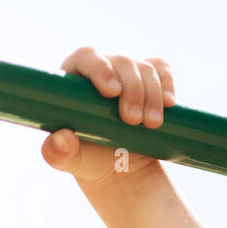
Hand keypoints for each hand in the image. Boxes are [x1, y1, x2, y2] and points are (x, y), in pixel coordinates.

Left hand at [41, 46, 175, 192]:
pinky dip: (167, 85)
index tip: (112, 92)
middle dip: (132, 89)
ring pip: (144, 67)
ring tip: (152, 124)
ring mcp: (126, 74)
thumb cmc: (89, 161)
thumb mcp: (72, 161)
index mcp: (73, 81)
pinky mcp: (148, 80)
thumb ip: (58, 153)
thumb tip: (60, 139)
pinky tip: (168, 104)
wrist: (120, 170)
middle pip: (120, 61)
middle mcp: (100, 69)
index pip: (85, 57)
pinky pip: (162, 70)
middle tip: (133, 120)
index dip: (100, 67)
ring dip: (152, 94)